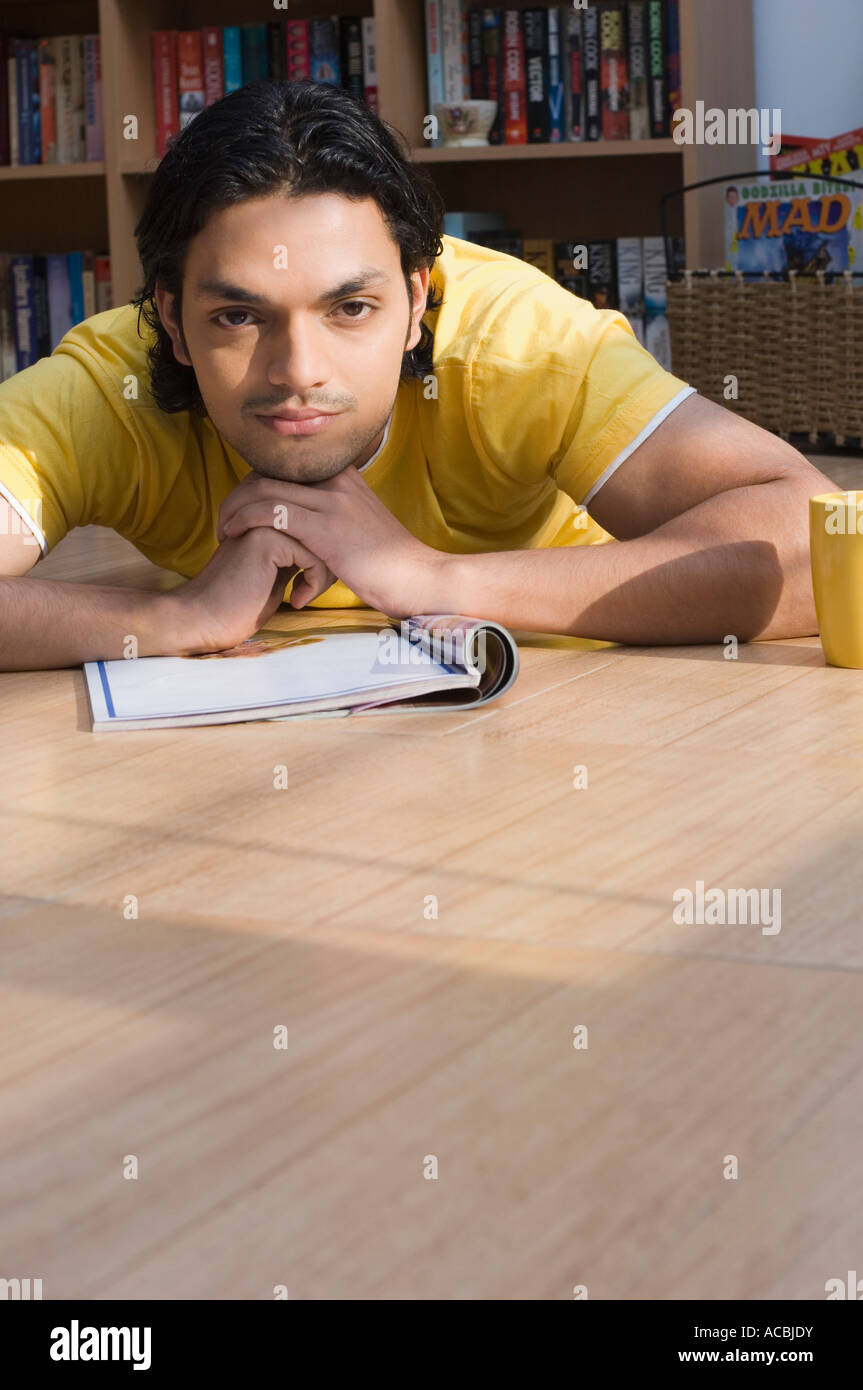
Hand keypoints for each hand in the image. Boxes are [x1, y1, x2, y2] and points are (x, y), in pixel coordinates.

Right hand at [164, 525, 335, 653]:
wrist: (205, 618)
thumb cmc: (242, 602)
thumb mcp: (278, 570)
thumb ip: (298, 550)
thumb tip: (332, 547)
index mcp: (266, 511)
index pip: (316, 521)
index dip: (324, 551)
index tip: (311, 581)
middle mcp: (265, 507)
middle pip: (323, 526)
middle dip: (328, 562)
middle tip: (309, 589)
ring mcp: (264, 519)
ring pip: (323, 540)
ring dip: (323, 574)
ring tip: (303, 595)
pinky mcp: (266, 537)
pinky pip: (314, 556)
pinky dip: (314, 582)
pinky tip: (295, 600)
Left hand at [216, 464, 448, 617]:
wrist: (420, 579)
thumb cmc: (390, 564)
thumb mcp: (360, 526)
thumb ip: (333, 516)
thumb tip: (304, 525)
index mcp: (344, 476)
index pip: (284, 467)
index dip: (254, 485)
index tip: (241, 510)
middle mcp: (337, 480)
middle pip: (267, 472)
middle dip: (237, 495)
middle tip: (225, 521)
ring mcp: (332, 501)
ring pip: (263, 488)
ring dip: (234, 509)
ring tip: (224, 531)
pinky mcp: (326, 527)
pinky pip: (272, 511)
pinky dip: (246, 521)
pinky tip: (235, 537)